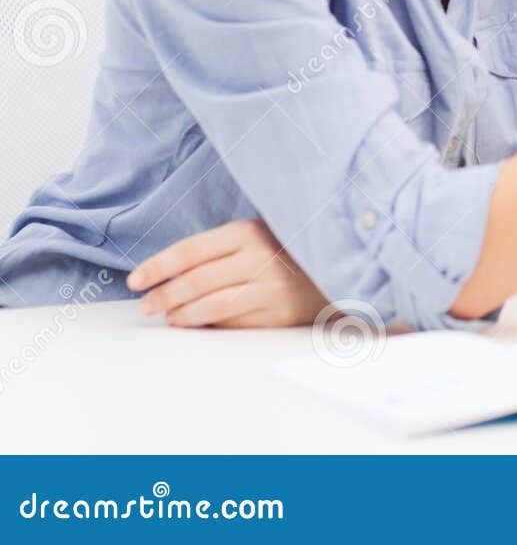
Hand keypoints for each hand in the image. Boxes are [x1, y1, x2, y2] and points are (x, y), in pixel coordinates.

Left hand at [127, 218, 328, 327]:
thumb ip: (219, 249)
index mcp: (250, 232)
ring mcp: (272, 288)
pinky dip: (210, 325)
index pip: (190, 251)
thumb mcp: (257, 234)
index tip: (136, 280)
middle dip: (164, 295)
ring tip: (169, 317)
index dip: (158, 267)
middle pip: (197, 281)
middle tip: (146, 304)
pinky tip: (197, 324)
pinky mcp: (280, 314)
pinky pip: (235, 323)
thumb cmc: (287, 249)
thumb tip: (168, 275)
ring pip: (212, 306)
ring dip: (183, 314)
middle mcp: (260, 258)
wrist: (339, 263)